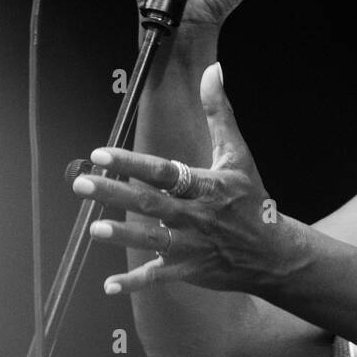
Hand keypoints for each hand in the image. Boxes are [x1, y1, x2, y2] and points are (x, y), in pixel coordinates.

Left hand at [71, 63, 305, 294]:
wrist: (273, 253)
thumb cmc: (252, 201)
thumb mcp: (239, 155)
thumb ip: (220, 114)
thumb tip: (213, 71)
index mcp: (207, 187)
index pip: (164, 171)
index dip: (132, 163)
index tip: (101, 153)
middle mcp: (197, 216)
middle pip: (152, 204)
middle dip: (115, 193)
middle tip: (82, 183)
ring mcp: (193, 246)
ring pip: (153, 240)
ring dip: (124, 235)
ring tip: (94, 229)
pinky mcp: (189, 270)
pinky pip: (158, 277)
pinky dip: (136, 282)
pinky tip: (109, 284)